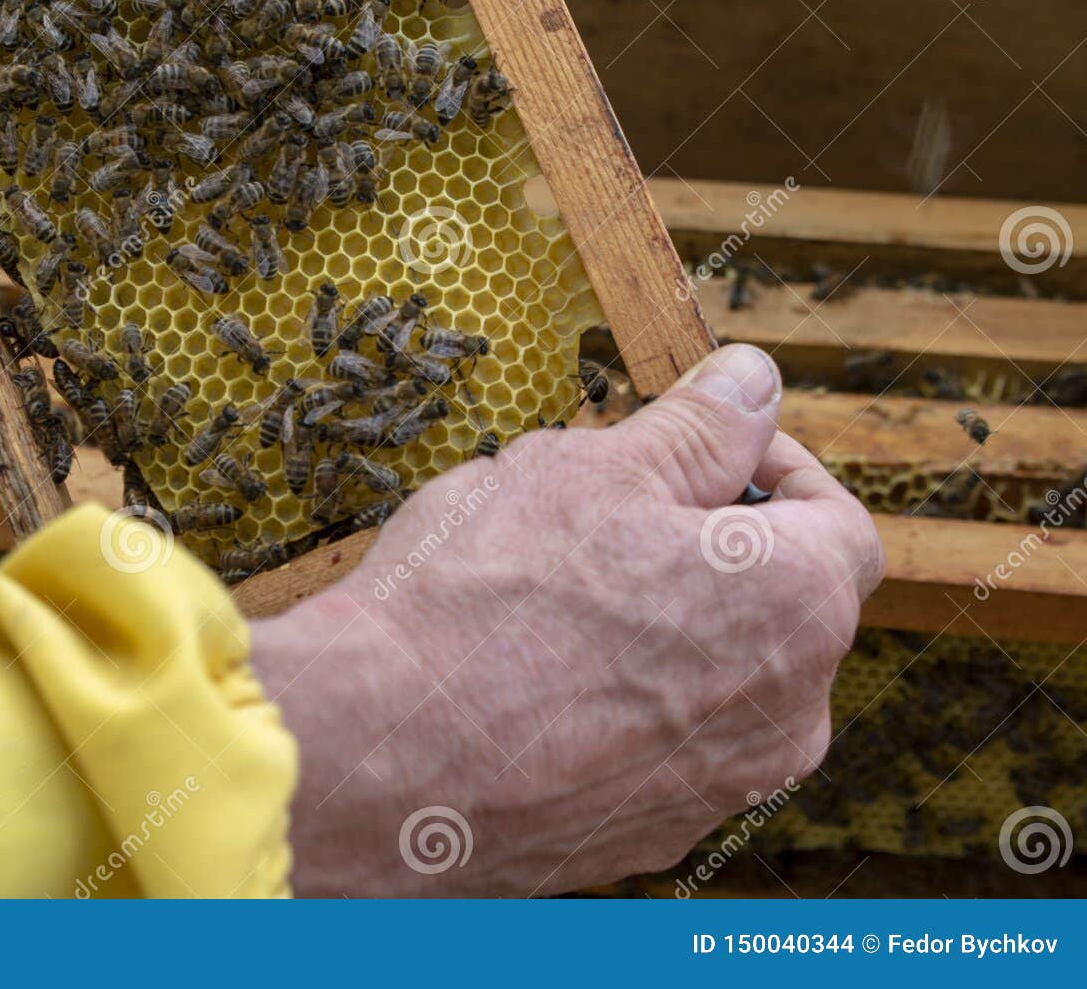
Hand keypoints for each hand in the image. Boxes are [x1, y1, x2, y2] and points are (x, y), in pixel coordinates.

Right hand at [250, 344, 884, 896]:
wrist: (378, 758)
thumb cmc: (485, 597)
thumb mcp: (593, 469)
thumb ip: (699, 427)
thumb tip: (753, 380)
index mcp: (796, 606)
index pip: (838, 520)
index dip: (773, 467)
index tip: (699, 450)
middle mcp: (786, 716)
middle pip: (779, 606)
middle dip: (714, 550)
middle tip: (610, 515)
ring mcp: (718, 791)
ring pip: (718, 682)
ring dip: (666, 632)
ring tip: (557, 599)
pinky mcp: (646, 838)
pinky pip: (658, 749)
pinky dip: (621, 707)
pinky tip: (533, 677)